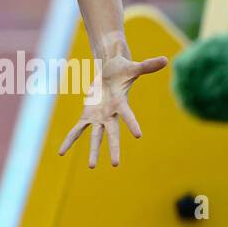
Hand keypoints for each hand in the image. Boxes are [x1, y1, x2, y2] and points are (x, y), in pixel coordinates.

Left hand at [59, 52, 168, 167]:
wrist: (111, 72)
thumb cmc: (123, 69)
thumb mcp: (133, 66)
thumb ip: (148, 66)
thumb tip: (166, 59)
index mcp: (121, 103)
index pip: (128, 114)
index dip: (132, 123)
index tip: (139, 135)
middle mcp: (111, 114)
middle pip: (112, 133)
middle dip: (113, 147)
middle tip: (116, 164)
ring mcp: (99, 117)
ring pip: (95, 137)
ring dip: (94, 151)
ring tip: (92, 167)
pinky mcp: (88, 115)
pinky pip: (78, 130)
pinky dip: (70, 140)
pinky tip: (61, 152)